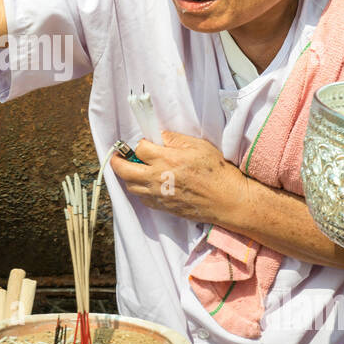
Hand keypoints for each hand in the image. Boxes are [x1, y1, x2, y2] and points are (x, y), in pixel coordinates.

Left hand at [109, 131, 244, 223]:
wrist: (226, 200)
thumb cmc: (216, 171)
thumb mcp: (198, 146)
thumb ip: (175, 139)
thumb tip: (158, 136)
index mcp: (167, 160)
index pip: (139, 149)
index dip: (141, 144)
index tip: (146, 144)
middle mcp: (158, 178)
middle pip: (124, 170)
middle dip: (117, 161)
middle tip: (117, 156)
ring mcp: (158, 195)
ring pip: (130, 186)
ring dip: (128, 176)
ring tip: (134, 169)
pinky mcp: (162, 207)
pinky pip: (141, 198)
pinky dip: (139, 190)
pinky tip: (147, 184)